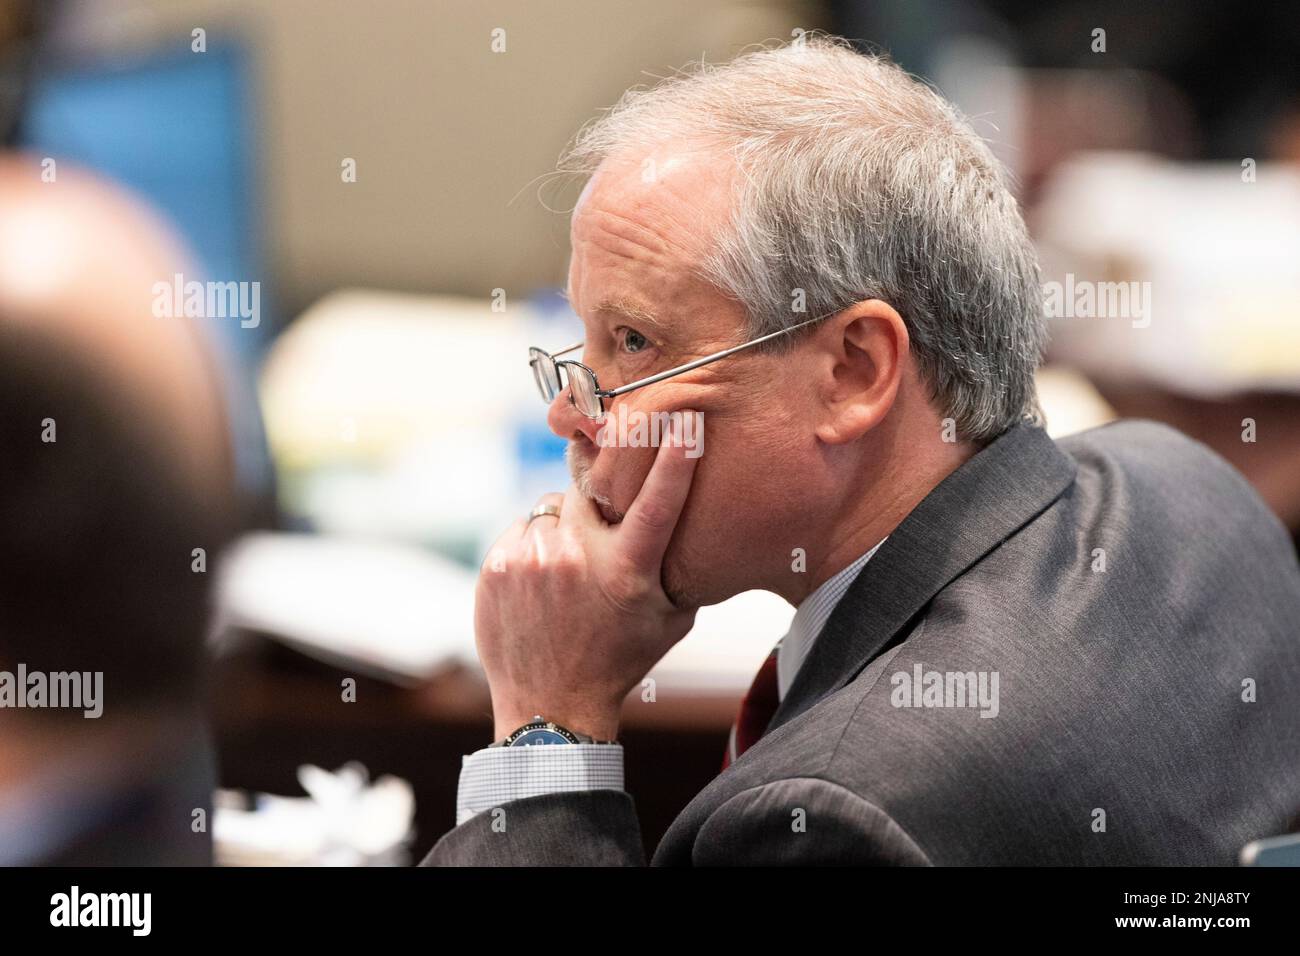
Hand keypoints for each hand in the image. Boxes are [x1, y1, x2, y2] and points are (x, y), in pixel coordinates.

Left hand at [475, 417, 700, 740]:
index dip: (674, 459)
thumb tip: (701, 520)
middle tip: (602, 529)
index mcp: (627, 571)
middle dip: (600, 498)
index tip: (684, 422)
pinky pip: (522, 528)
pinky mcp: (497, 565)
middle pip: (592, 488)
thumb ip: (679, 566)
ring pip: (553, 508)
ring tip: (568, 574)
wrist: (550, 704)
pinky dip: (534, 546)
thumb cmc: (620, 660)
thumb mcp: (671, 620)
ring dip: (564, 529)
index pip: (657, 502)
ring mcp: (533, 560)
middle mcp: (579, 559)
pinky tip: (541, 584)